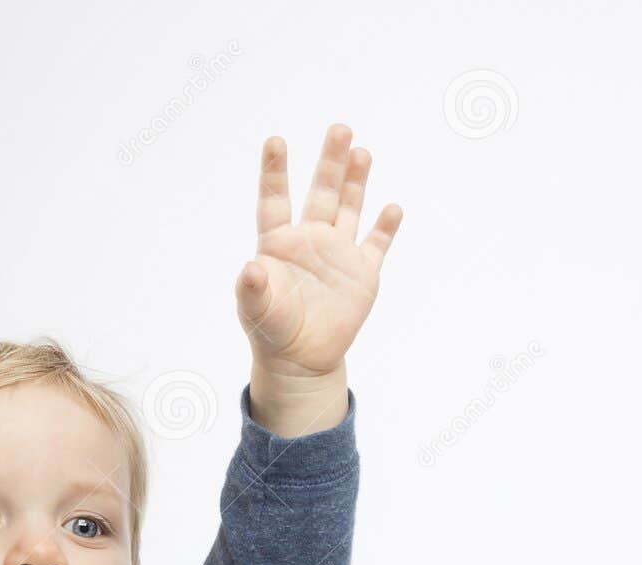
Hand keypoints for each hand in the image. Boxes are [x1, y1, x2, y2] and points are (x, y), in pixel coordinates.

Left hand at [236, 124, 402, 383]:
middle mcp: (310, 239)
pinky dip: (385, 227)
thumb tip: (249, 269)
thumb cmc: (271, 330)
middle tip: (340, 129)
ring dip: (357, 181)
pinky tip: (392, 208)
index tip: (275, 141)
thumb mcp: (256, 310)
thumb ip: (251, 289)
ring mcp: (338, 253)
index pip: (275, 200)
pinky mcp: (362, 272)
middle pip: (321, 193)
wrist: (302, 358)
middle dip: (331, 163)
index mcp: (279, 243)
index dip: (274, 172)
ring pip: (349, 208)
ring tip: (362, 151)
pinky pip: (376, 244)